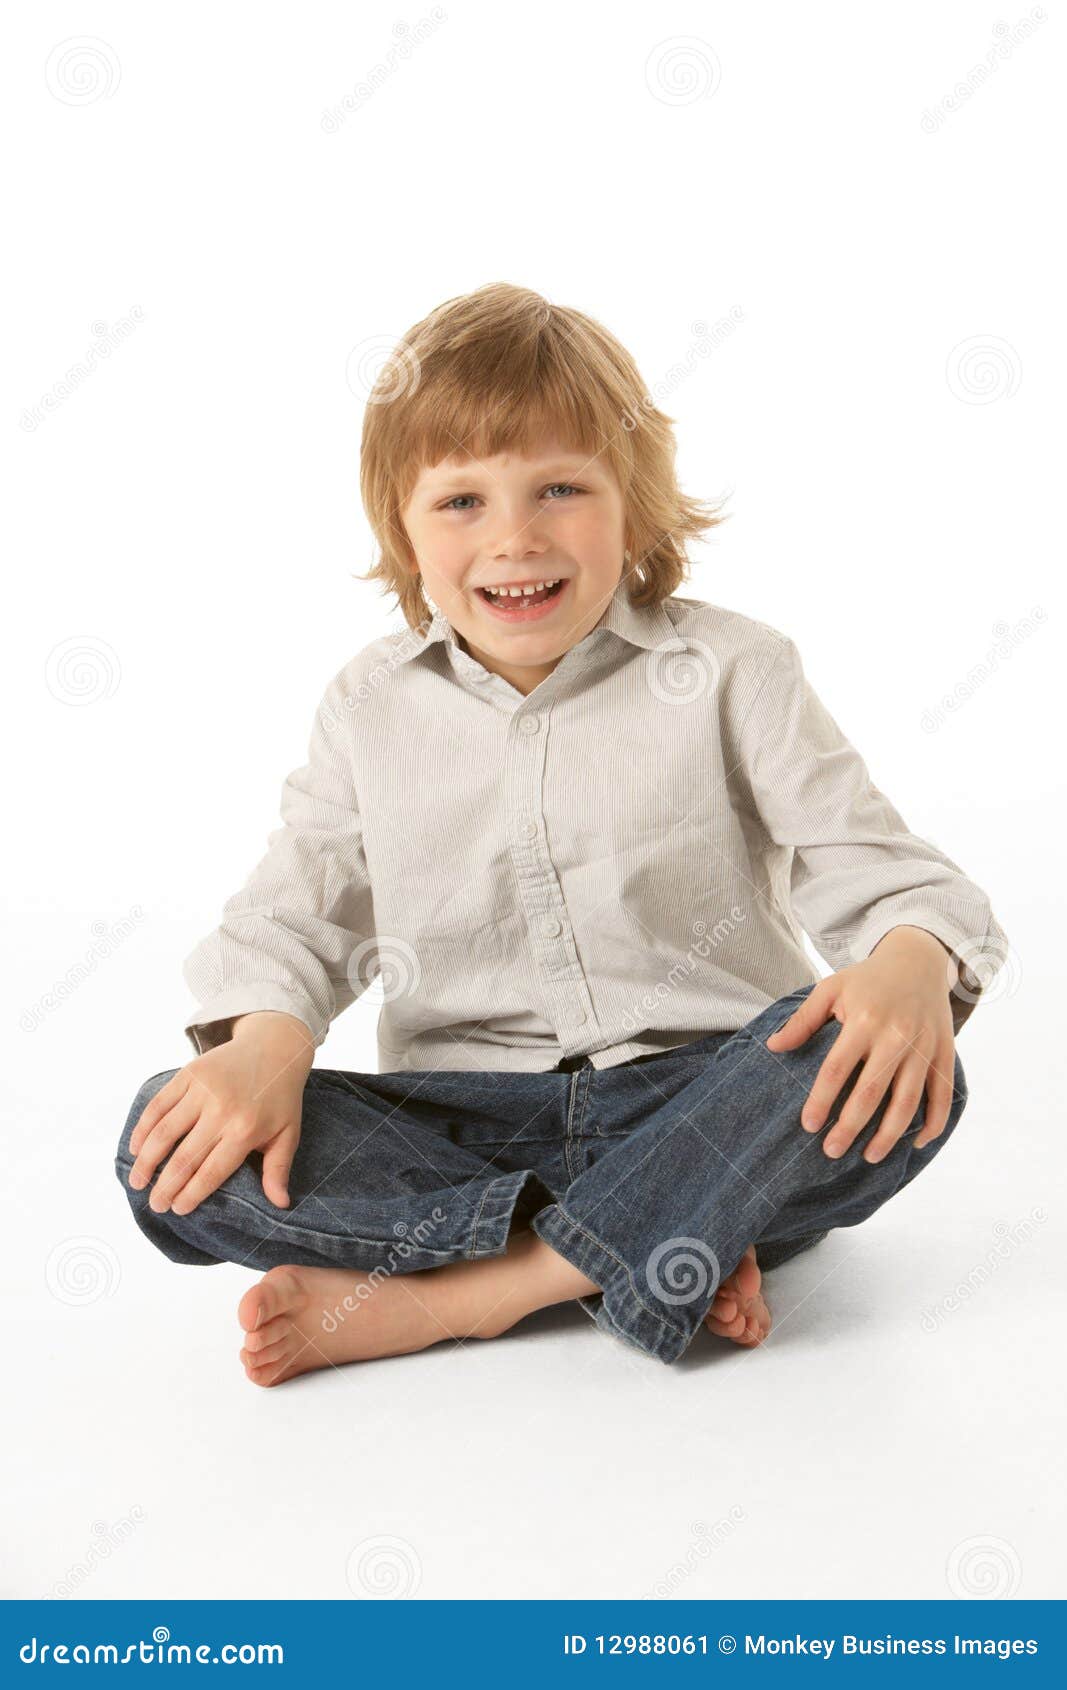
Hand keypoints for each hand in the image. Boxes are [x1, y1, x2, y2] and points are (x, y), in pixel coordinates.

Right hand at [127, 1014, 313, 1215]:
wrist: (274, 1046)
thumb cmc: (281, 1096)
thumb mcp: (288, 1133)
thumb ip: (278, 1169)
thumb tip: (280, 1204)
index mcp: (246, 1130)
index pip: (211, 1171)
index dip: (191, 1193)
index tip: (177, 1209)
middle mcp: (221, 1110)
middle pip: (184, 1158)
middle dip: (165, 1187)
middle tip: (155, 1205)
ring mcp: (202, 1090)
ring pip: (164, 1133)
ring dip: (146, 1161)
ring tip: (137, 1182)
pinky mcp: (189, 1074)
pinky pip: (158, 1105)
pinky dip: (143, 1128)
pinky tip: (136, 1148)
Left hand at [764, 927, 956, 1163]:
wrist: (918, 960)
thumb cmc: (867, 979)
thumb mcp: (831, 988)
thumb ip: (803, 1020)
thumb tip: (773, 1047)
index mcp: (864, 1020)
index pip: (837, 1069)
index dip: (821, 1100)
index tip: (808, 1126)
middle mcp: (896, 1035)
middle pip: (871, 1092)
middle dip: (850, 1127)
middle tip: (832, 1152)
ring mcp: (923, 1046)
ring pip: (908, 1101)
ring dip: (889, 1135)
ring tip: (870, 1157)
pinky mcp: (944, 1053)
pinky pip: (942, 1095)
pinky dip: (934, 1123)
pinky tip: (916, 1143)